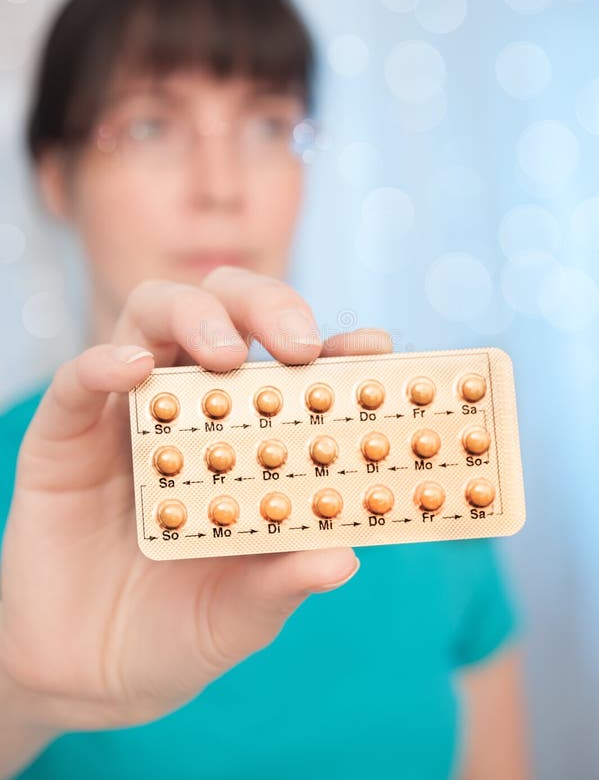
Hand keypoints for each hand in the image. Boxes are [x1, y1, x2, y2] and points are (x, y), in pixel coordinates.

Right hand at [0, 267, 391, 733]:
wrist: (88, 676)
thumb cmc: (178, 632)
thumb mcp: (242, 614)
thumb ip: (283, 583)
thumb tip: (343, 558)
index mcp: (250, 440)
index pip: (296, 368)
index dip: (337, 348)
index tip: (372, 347)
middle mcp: (194, 411)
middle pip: (227, 311)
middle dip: (266, 306)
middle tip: (296, 345)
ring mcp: (130, 414)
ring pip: (155, 316)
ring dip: (195, 316)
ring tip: (223, 353)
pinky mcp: (66, 434)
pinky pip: (79, 379)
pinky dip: (104, 361)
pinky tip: (133, 369)